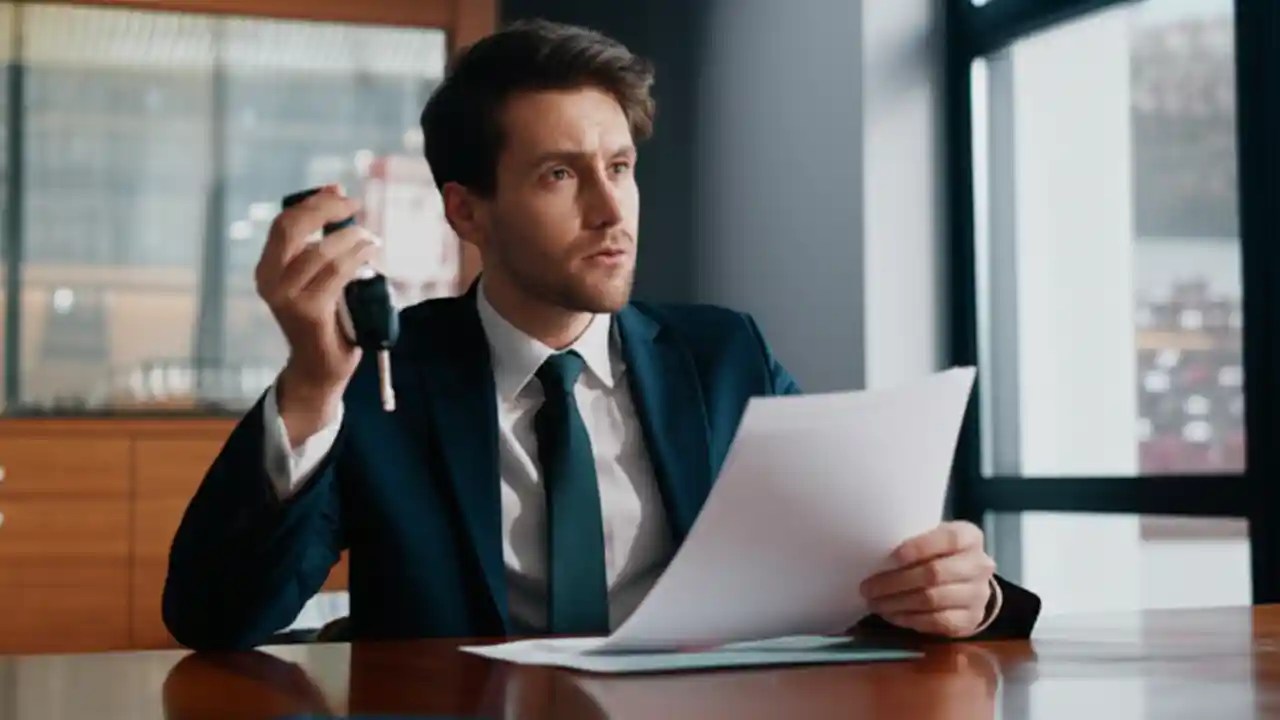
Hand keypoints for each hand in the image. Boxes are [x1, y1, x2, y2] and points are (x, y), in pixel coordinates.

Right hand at [256, 186, 377, 440]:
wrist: (321, 367)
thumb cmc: (327, 318)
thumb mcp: (319, 276)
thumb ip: (322, 243)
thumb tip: (338, 197)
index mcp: (267, 268)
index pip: (284, 222)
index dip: (312, 202)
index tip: (339, 191)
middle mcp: (269, 280)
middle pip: (292, 228)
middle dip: (326, 209)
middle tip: (354, 204)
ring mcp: (287, 297)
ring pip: (320, 251)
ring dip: (351, 237)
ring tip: (371, 238)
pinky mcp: (309, 312)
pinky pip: (336, 274)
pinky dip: (357, 257)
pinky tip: (370, 252)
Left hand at [860, 521, 995, 637]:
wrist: (969, 584)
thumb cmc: (940, 555)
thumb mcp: (932, 538)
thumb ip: (914, 541)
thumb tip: (874, 553)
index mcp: (969, 537)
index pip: (948, 539)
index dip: (918, 548)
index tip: (890, 558)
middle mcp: (980, 565)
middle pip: (935, 573)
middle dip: (896, 582)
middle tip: (868, 587)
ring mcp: (978, 595)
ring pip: (933, 600)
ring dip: (897, 603)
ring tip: (874, 603)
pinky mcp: (971, 620)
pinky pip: (937, 622)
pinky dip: (909, 619)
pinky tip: (892, 615)